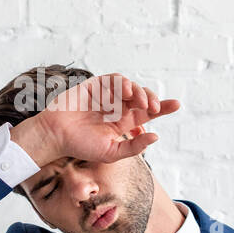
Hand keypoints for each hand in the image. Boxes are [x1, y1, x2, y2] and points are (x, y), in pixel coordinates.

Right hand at [32, 73, 179, 165]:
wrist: (56, 135)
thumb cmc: (81, 146)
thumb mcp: (111, 152)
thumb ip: (133, 146)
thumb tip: (156, 137)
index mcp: (123, 122)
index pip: (147, 112)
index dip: (163, 107)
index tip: (177, 104)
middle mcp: (117, 107)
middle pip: (142, 98)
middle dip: (152, 100)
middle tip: (156, 107)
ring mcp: (106, 95)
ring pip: (130, 87)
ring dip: (139, 91)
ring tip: (141, 101)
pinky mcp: (95, 85)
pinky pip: (114, 80)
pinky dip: (122, 84)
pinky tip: (125, 93)